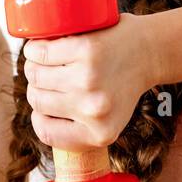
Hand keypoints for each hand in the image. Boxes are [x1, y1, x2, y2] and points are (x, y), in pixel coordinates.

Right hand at [21, 14, 157, 150]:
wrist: (149, 52)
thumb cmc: (122, 85)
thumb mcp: (108, 121)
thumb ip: (80, 130)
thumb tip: (42, 124)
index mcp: (100, 133)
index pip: (46, 132)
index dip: (40, 117)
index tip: (46, 105)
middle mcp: (94, 109)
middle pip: (37, 100)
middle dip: (37, 87)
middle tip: (50, 76)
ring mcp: (89, 79)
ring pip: (35, 75)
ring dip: (33, 66)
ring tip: (46, 62)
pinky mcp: (85, 50)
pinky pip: (39, 52)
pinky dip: (34, 48)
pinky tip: (41, 48)